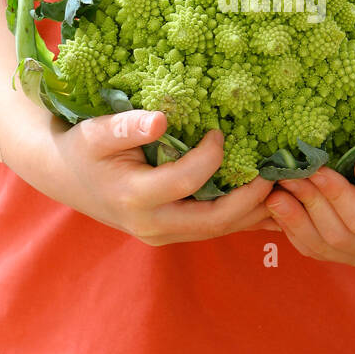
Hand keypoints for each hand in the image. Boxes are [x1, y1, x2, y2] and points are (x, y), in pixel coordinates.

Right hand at [46, 111, 276, 246]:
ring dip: (254, 212)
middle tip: (276, 174)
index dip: (211, 156)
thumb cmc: (84, 149)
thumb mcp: (96, 132)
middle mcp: (153, 225)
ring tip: (285, 188)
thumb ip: (126, 126)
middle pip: (213, 221)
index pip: (186, 181)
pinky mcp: (174, 232)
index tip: (220, 132)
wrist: (68, 177)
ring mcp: (164, 234)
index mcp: (135, 198)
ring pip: (219, 230)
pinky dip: (244, 216)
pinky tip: (271, 202)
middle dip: (250, 199)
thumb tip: (161, 119)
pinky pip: (215, 228)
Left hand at [263, 143, 354, 269]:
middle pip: (338, 236)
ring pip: (320, 248)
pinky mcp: (346, 256)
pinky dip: (293, 229)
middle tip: (287, 176)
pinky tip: (280, 206)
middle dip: (309, 204)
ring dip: (294, 219)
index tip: (315, 169)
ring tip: (276, 191)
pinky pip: (313, 250)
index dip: (335, 195)